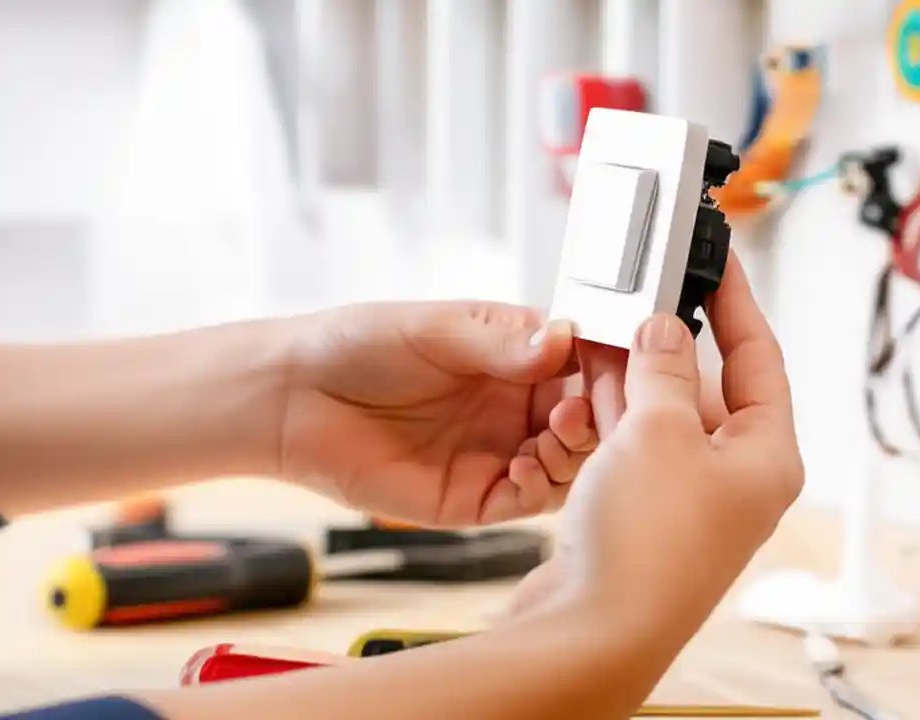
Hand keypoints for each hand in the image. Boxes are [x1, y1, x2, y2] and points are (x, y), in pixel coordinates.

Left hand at [279, 302, 596, 526]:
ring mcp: (498, 451)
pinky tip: (528, 464)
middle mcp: (515, 404)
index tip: (626, 365)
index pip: (586, 360)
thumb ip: (501, 341)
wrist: (293, 400)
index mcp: (515, 355)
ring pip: (569, 462)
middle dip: (600, 414)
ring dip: (577, 450)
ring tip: (559, 432)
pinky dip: (541, 486)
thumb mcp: (435, 328)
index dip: (609, 365)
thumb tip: (565, 338)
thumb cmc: (356, 347)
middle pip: (588, 416)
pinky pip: (528, 499)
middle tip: (590, 407)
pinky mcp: (475, 495)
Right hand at [506, 255, 802, 624]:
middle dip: (669, 342)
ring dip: (634, 377)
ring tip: (606, 330)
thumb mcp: (659, 430)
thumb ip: (662, 368)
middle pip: (708, 385)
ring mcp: (689, 497)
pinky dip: (614, 415)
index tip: (719, 262)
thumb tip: (665, 328)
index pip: (761, 359)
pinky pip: (634, 445)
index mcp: (767, 456)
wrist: (595, 626)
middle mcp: (735, 477)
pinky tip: (587, 384)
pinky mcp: (646, 513)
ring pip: (664, 414)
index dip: (738, 304)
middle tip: (641, 295)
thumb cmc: (648, 548)